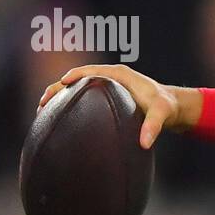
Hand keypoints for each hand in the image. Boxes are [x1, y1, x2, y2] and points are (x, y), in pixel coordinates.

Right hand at [37, 63, 200, 148]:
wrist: (173, 107)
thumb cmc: (167, 107)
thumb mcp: (162, 114)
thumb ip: (154, 126)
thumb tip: (144, 143)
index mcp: (119, 75)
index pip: (90, 71)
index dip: (73, 76)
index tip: (60, 84)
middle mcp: (110, 78)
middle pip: (77, 79)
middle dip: (57, 89)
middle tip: (42, 104)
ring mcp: (106, 87)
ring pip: (76, 89)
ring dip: (60, 97)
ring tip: (42, 111)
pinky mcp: (105, 97)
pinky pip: (82, 97)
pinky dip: (69, 104)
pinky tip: (59, 118)